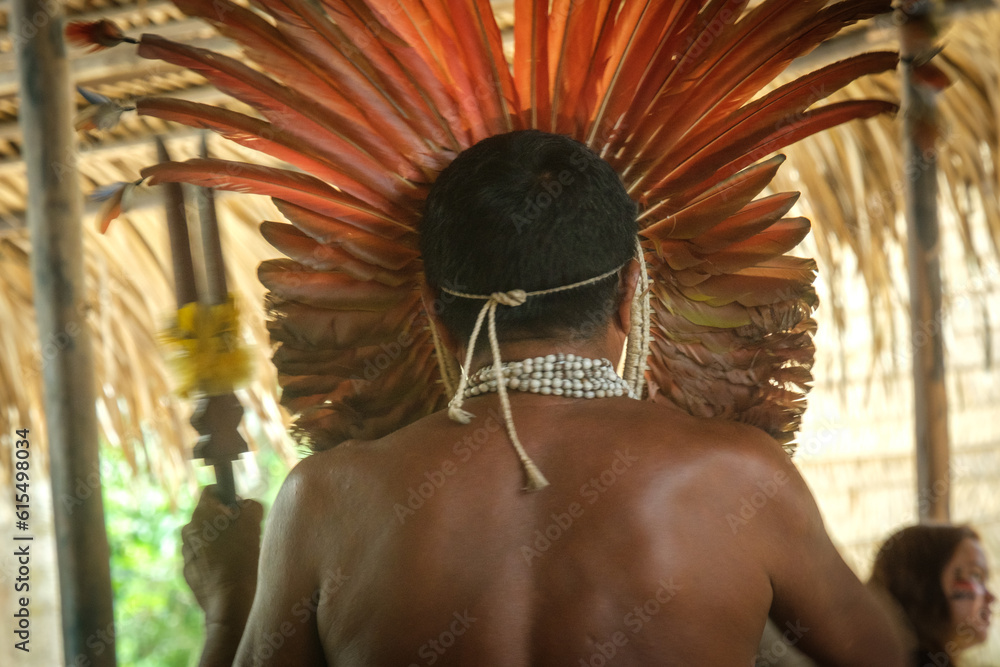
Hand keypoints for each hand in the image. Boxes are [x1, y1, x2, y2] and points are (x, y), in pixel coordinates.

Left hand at [181, 485, 263, 626]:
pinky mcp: (189, 571)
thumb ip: (250, 506)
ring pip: (206, 537)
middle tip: (245, 532)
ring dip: (221, 540)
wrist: (229, 599)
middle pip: (208, 516)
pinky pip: (204, 557)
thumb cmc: (242, 557)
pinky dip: (215, 559)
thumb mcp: (253, 523)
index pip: (211, 491)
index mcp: (202, 514)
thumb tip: (246, 506)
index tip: (240, 508)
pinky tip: (230, 568)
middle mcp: (189, 530)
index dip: (227, 495)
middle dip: (225, 520)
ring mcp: (187, 552)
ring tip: (239, 553)